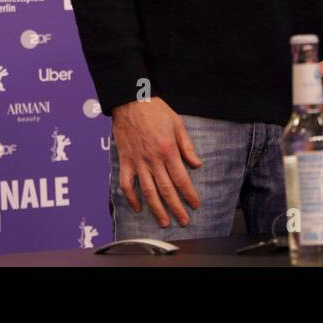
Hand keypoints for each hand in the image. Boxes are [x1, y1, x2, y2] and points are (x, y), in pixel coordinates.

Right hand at [110, 97, 202, 227]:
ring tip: (164, 222)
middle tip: (183, 221)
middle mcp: (153, 160)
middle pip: (166, 190)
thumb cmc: (155, 110)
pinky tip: (138, 207)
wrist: (130, 101)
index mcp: (168, 150)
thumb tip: (196, 164)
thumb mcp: (178, 124)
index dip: (189, 194)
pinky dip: (131, 197)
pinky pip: (126, 184)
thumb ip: (187, 146)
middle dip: (176, 208)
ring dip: (157, 209)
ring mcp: (138, 162)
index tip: (195, 205)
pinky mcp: (125, 161)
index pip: (181, 179)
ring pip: (148, 191)